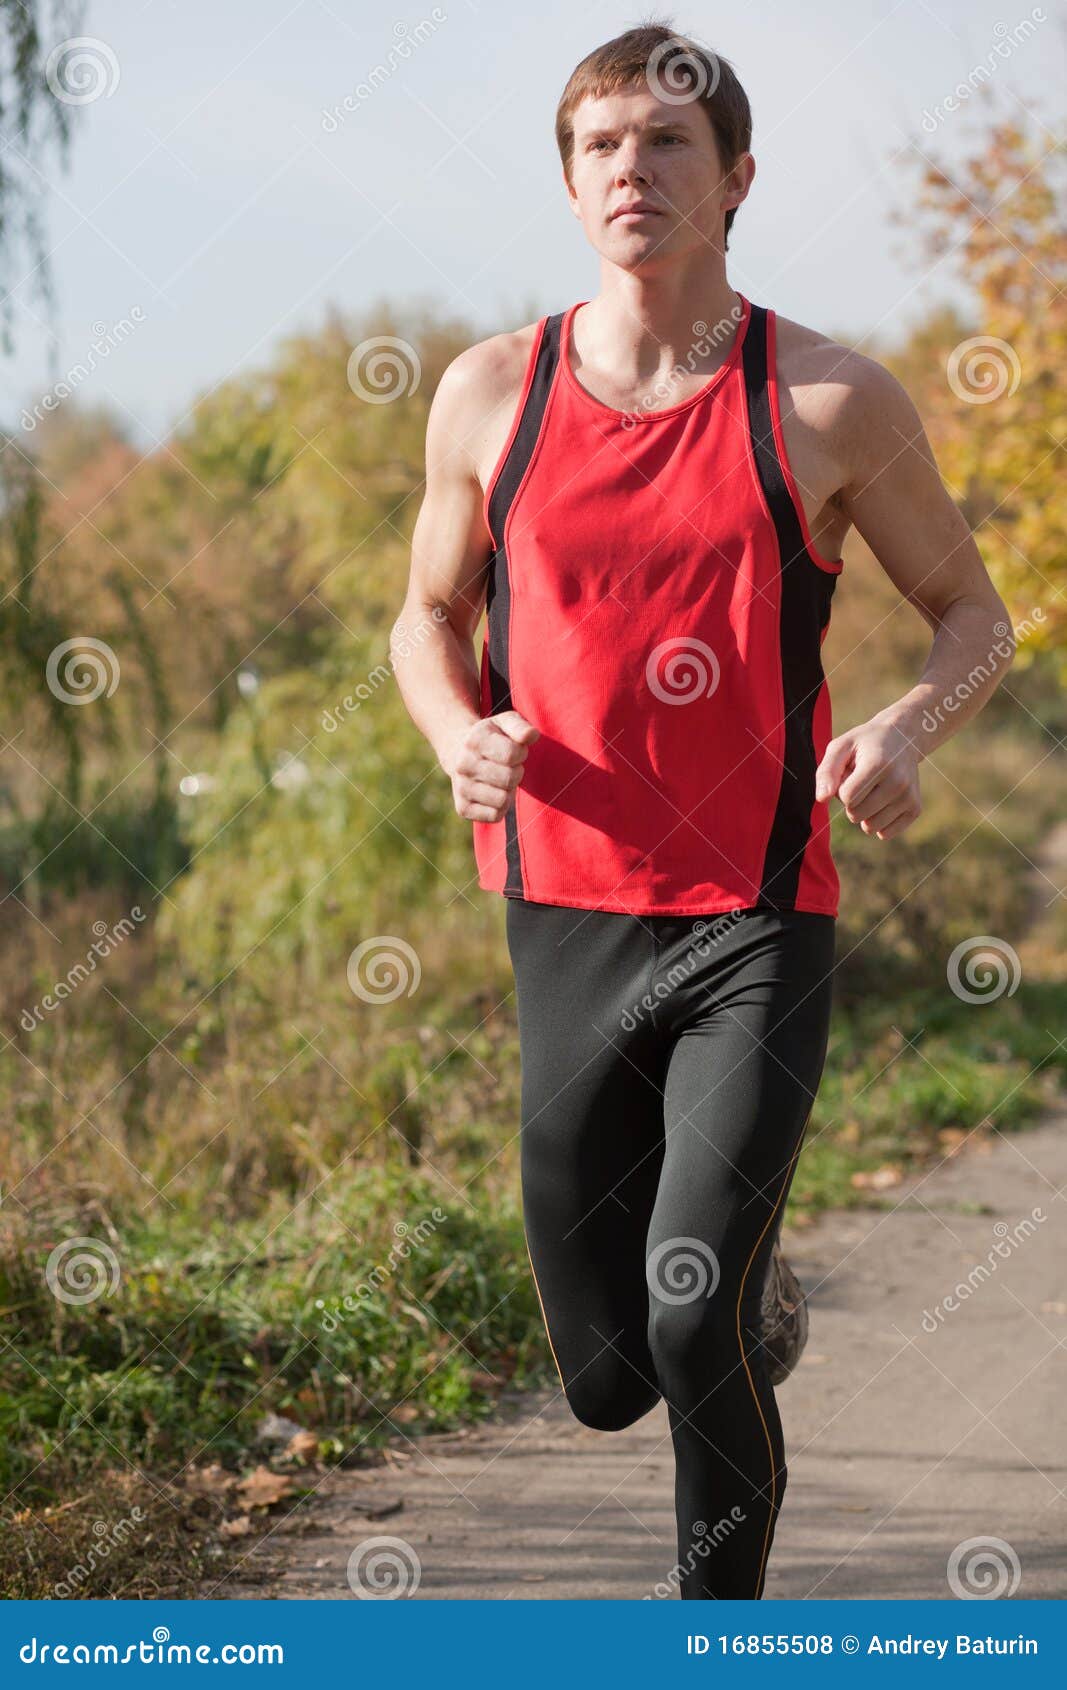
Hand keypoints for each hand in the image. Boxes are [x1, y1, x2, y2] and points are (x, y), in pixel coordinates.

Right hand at [445, 710, 539, 822]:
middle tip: (508, 767)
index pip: (513, 754)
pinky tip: (494, 793)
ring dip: (509, 791)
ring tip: (500, 780)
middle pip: (509, 779)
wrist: (458, 753)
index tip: (515, 752)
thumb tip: (532, 735)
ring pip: (502, 800)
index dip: (521, 754)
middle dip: (516, 773)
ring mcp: (461, 788)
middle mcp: (463, 765)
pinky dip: (501, 807)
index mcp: (474, 741)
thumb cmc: (491, 738)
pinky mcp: (463, 808)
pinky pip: (495, 816)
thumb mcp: (504, 723)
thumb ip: (520, 727)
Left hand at [815, 717, 921, 840]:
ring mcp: (909, 797)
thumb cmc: (864, 744)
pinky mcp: (915, 809)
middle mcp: (898, 783)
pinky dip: (877, 822)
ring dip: (864, 813)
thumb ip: (826, 772)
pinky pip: (884, 834)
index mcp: (879, 765)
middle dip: (850, 802)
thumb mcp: (840, 747)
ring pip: (869, 827)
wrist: (903, 739)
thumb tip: (821, 799)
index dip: (841, 789)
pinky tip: (882, 802)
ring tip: (872, 790)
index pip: (847, 797)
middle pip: (856, 814)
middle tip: (861, 782)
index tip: (850, 773)